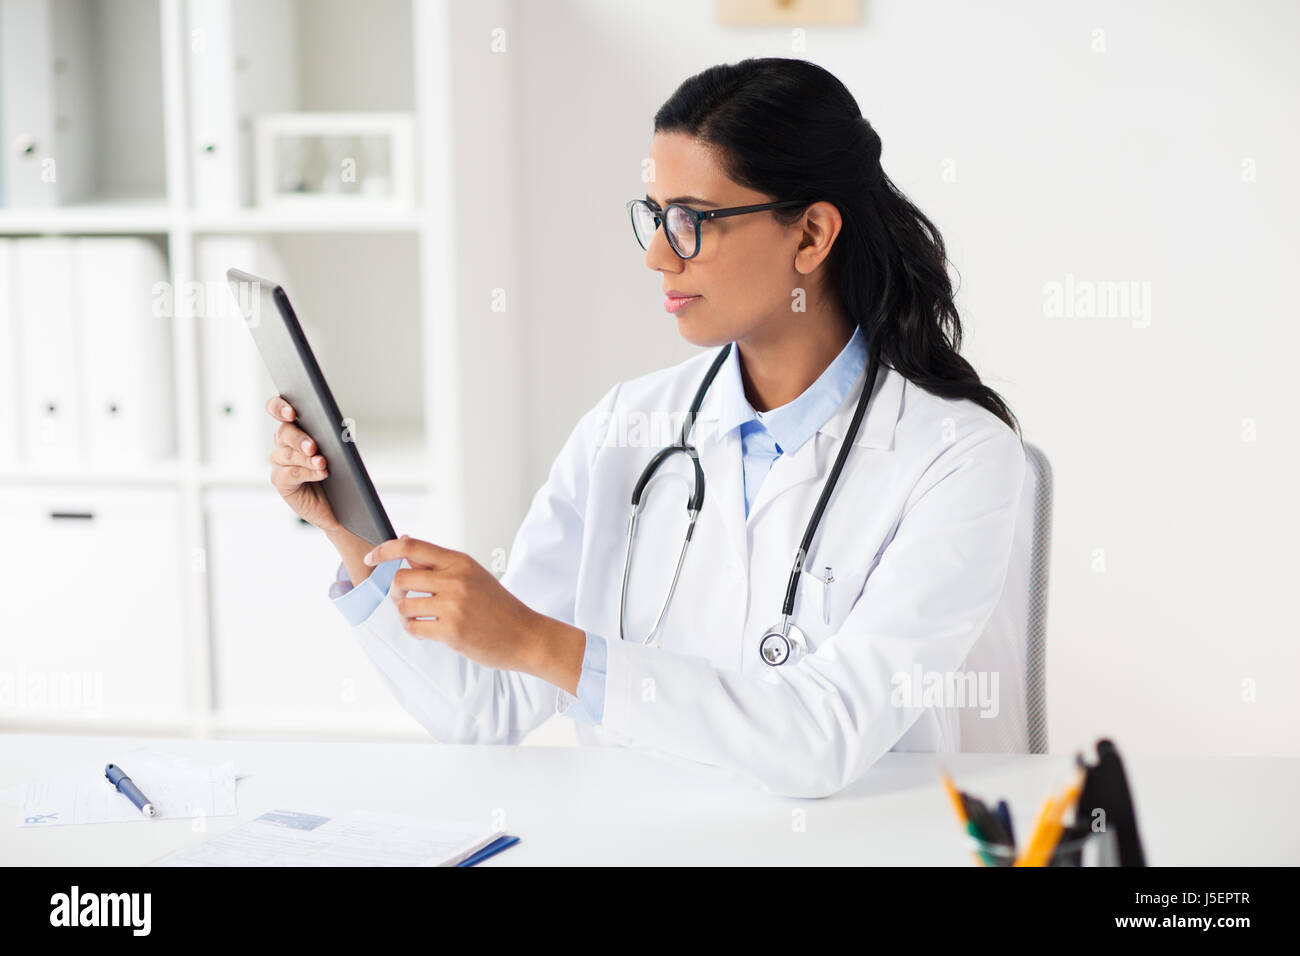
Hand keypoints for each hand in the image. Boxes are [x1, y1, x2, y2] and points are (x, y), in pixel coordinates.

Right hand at [265, 397, 340, 532]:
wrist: (337, 502)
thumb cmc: (336, 472)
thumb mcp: (337, 451)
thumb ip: (331, 437)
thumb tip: (334, 427)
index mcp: (295, 428)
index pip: (277, 409)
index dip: (279, 407)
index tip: (291, 412)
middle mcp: (283, 443)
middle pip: (284, 433)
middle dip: (299, 439)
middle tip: (313, 446)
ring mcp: (279, 463)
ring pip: (288, 455)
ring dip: (306, 459)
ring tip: (322, 462)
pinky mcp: (281, 481)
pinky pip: (290, 474)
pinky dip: (308, 473)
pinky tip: (321, 473)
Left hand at [366, 535, 584, 690]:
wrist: (526, 635)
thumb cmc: (498, 606)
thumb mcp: (473, 574)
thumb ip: (439, 563)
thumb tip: (405, 544)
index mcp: (460, 561)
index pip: (411, 546)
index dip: (384, 550)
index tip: (371, 557)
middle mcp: (456, 580)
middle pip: (400, 578)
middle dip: (396, 592)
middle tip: (406, 601)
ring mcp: (454, 606)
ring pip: (403, 605)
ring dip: (405, 614)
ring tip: (420, 619)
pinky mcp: (452, 631)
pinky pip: (413, 628)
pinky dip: (414, 631)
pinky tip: (427, 632)